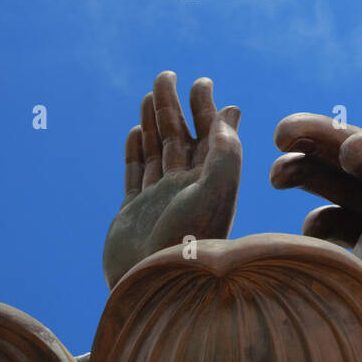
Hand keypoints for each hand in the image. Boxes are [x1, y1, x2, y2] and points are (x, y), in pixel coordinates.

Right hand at [103, 72, 240, 287]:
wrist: (153, 286)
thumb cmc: (189, 240)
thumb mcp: (216, 191)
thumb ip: (224, 151)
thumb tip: (229, 114)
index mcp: (211, 184)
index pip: (210, 136)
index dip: (207, 109)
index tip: (203, 82)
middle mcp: (187, 190)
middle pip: (180, 138)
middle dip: (175, 106)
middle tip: (169, 75)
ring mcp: (158, 201)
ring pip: (156, 151)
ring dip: (154, 122)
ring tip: (152, 93)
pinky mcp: (132, 214)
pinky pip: (134, 174)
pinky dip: (134, 151)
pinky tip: (135, 130)